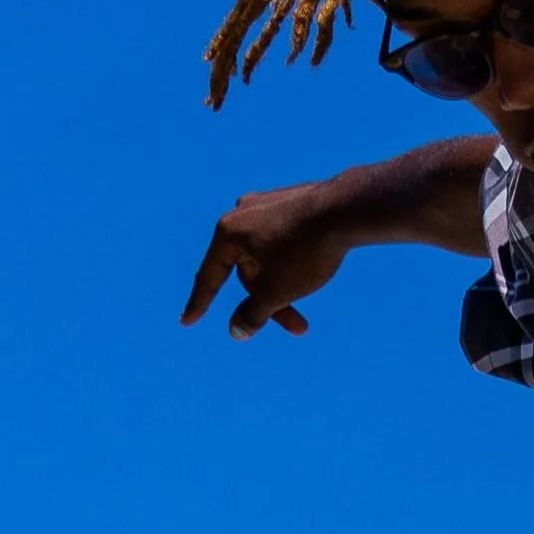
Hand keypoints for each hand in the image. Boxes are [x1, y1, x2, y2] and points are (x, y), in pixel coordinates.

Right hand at [180, 178, 365, 338]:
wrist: (346, 209)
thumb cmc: (305, 252)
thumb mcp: (276, 292)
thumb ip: (253, 314)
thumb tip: (236, 332)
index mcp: (228, 232)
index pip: (210, 276)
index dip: (200, 303)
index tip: (187, 322)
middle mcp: (241, 212)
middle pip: (248, 271)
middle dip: (271, 300)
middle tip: (298, 327)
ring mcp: (266, 203)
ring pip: (267, 257)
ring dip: (285, 282)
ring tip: (312, 289)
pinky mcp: (290, 201)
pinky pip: (284, 240)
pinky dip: (294, 260)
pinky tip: (317, 262)